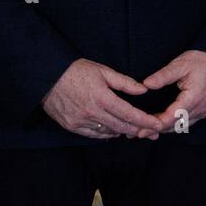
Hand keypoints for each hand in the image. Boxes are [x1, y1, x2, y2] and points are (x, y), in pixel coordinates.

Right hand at [42, 58, 164, 139]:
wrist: (46, 77)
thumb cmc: (76, 71)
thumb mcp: (103, 71)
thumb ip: (125, 83)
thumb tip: (143, 90)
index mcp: (102, 98)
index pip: (129, 114)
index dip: (145, 121)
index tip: (158, 125)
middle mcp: (92, 112)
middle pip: (121, 127)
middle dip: (139, 131)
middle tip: (153, 134)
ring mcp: (80, 121)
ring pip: (108, 132)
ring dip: (123, 133)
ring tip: (136, 132)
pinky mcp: (71, 126)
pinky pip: (93, 135)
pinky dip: (106, 134)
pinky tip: (114, 132)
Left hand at [142, 49, 205, 133]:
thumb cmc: (202, 60)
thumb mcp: (180, 64)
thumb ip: (163, 76)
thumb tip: (145, 84)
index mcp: (194, 98)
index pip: (172, 117)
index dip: (155, 125)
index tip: (140, 128)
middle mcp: (201, 108)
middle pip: (175, 126)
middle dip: (156, 130)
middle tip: (137, 132)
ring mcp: (204, 111)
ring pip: (182, 127)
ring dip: (165, 129)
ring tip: (147, 130)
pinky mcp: (205, 110)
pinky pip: (188, 123)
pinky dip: (174, 125)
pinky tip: (163, 123)